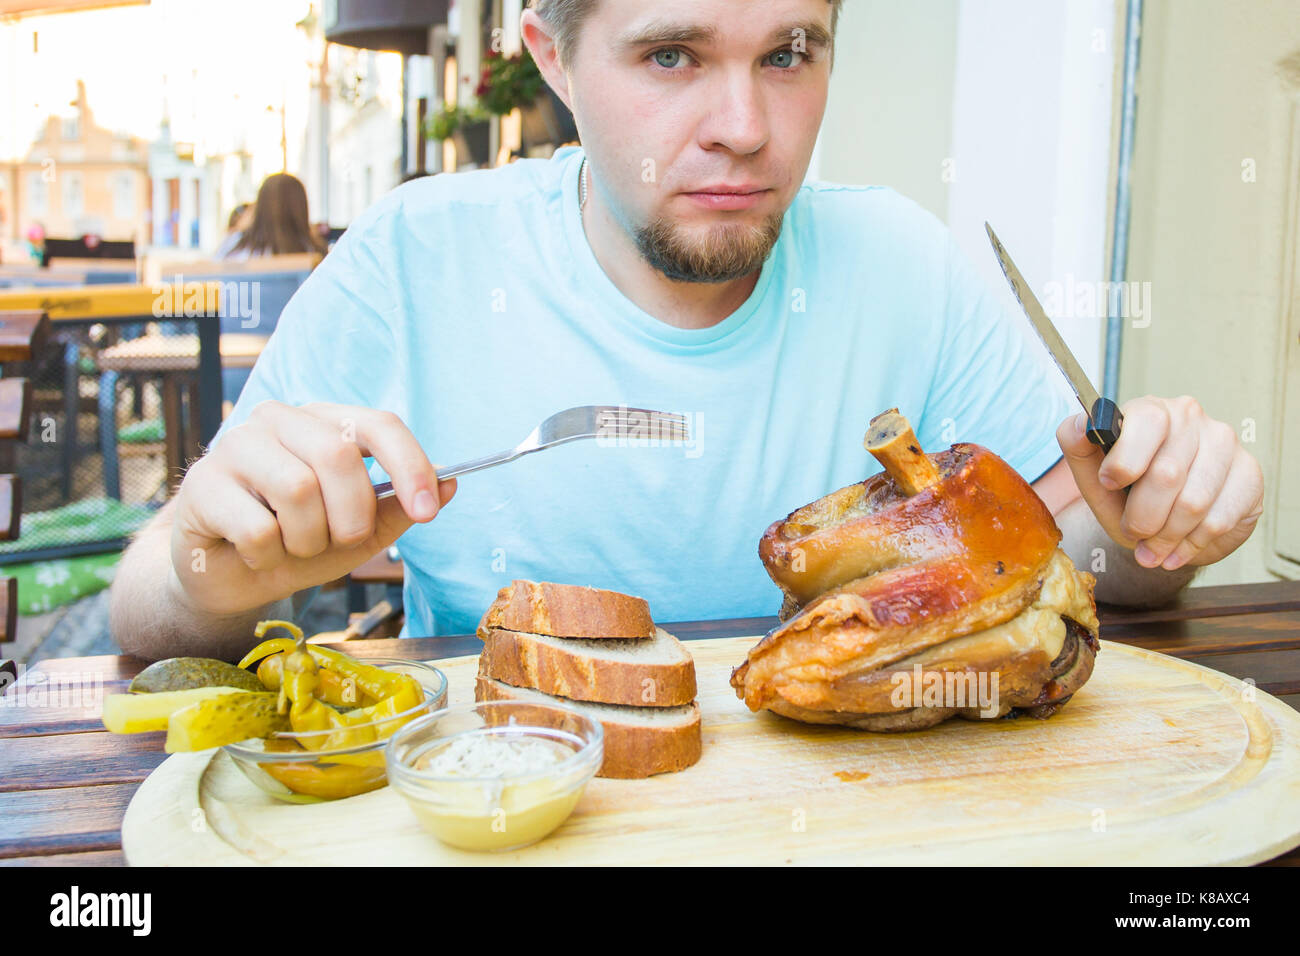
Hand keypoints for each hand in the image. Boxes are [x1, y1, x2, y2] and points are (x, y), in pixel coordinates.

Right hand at [170, 401, 455, 613]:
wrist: (228, 579)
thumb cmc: (297, 544)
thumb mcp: (360, 532)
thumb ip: (400, 508)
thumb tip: (450, 484)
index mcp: (324, 422)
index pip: (377, 424)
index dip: (409, 465)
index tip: (428, 511)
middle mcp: (279, 420)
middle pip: (338, 457)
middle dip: (351, 516)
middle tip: (339, 541)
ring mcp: (235, 446)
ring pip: (298, 490)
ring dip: (307, 540)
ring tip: (292, 546)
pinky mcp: (200, 485)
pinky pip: (258, 527)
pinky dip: (268, 556)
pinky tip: (255, 554)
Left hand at [1055, 395, 1262, 569]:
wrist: (1169, 526)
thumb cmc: (1129, 496)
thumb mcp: (1095, 480)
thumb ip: (1078, 451)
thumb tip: (1077, 426)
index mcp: (1150, 410)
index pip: (1146, 420)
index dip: (1124, 462)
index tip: (1109, 484)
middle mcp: (1190, 418)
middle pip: (1167, 474)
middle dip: (1142, 517)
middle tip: (1134, 532)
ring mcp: (1224, 443)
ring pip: (1194, 503)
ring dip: (1167, 536)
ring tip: (1154, 545)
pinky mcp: (1250, 474)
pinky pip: (1219, 519)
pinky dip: (1192, 543)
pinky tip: (1180, 547)